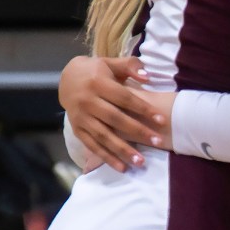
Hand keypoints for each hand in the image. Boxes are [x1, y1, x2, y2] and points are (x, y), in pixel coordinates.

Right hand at [59, 55, 165, 173]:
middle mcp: (87, 101)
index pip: (125, 98)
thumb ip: (131, 66)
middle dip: (138, 131)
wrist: (67, 79)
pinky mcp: (77, 129)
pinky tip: (122, 167)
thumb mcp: (112, 62)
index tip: (162, 120)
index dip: (144, 109)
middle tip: (158, 142)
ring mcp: (80, 117)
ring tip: (140, 161)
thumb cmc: (98, 71)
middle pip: (116, 119)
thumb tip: (148, 77)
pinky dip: (107, 157)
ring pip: (103, 136)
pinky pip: (92, 146)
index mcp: (98, 83)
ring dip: (122, 150)